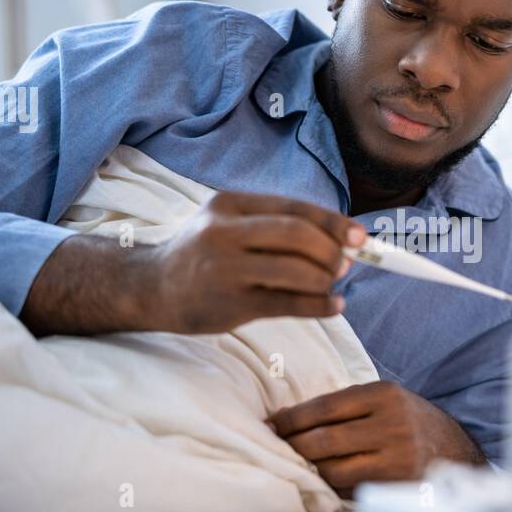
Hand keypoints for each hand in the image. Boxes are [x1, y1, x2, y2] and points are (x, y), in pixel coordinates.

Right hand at [150, 190, 365, 333]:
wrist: (151, 288)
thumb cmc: (203, 255)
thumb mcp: (229, 225)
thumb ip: (276, 227)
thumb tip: (343, 242)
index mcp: (229, 205)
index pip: (293, 208)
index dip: (333, 222)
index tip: (360, 236)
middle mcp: (224, 233)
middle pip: (297, 235)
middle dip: (331, 251)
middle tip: (345, 264)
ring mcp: (225, 270)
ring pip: (295, 271)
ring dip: (326, 279)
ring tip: (332, 284)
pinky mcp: (230, 305)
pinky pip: (288, 305)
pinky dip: (319, 306)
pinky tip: (333, 306)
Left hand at [267, 381, 487, 498]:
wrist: (453, 448)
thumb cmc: (407, 421)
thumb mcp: (385, 400)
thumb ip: (346, 404)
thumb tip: (289, 417)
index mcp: (384, 395)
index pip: (325, 406)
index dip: (292, 418)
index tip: (272, 424)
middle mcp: (392, 423)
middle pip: (324, 439)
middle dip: (293, 445)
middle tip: (276, 446)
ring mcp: (397, 456)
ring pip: (333, 468)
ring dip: (310, 468)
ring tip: (298, 464)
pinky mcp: (398, 483)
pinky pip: (350, 487)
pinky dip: (331, 484)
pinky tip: (324, 479)